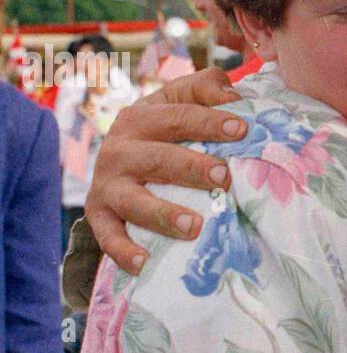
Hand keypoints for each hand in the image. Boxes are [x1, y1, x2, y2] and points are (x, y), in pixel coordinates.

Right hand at [85, 67, 247, 273]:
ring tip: (195, 225)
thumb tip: (234, 95)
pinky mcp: (98, 214)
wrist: (115, 164)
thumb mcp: (178, 102)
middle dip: (192, 168)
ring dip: (163, 214)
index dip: (210, 121)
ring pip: (134, 201)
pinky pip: (108, 236)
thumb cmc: (163, 132)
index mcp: (142, 117)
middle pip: (159, 158)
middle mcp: (120, 148)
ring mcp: (107, 184)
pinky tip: (143, 264)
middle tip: (225, 177)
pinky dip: (122, 251)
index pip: (179, 115)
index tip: (242, 130)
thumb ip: (206, 89)